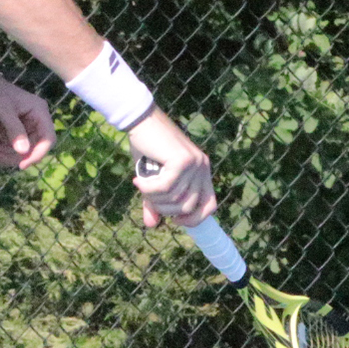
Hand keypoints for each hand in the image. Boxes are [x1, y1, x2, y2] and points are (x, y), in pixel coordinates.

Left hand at [0, 72, 54, 167]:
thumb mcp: (2, 108)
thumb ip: (14, 129)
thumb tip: (23, 152)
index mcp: (38, 113)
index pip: (48, 139)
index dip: (39, 154)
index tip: (22, 165)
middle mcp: (33, 123)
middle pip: (33, 150)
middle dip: (15, 157)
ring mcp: (22, 131)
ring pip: (21, 154)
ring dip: (6, 157)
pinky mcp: (10, 136)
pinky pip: (10, 153)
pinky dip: (1, 155)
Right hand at [128, 108, 214, 227]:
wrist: (141, 122)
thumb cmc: (146, 149)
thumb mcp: (152, 180)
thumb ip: (155, 202)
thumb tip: (151, 225)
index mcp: (202, 172)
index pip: (210, 205)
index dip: (195, 219)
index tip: (174, 220)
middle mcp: (203, 167)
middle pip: (189, 206)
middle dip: (165, 209)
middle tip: (149, 198)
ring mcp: (195, 163)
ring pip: (175, 198)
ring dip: (154, 197)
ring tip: (141, 185)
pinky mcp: (183, 160)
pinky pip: (166, 187)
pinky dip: (149, 189)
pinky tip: (138, 181)